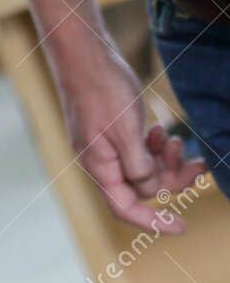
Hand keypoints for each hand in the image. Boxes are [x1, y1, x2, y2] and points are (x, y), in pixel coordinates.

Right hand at [54, 44, 206, 232]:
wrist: (83, 54)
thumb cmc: (103, 89)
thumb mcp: (126, 131)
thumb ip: (139, 167)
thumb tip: (149, 191)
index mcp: (99, 166)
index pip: (125, 208)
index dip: (153, 222)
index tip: (181, 228)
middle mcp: (100, 162)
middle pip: (140, 187)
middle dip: (171, 179)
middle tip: (198, 165)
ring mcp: (103, 146)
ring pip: (140, 168)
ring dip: (164, 160)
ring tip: (175, 139)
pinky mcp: (109, 131)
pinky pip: (135, 151)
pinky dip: (152, 146)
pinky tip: (160, 130)